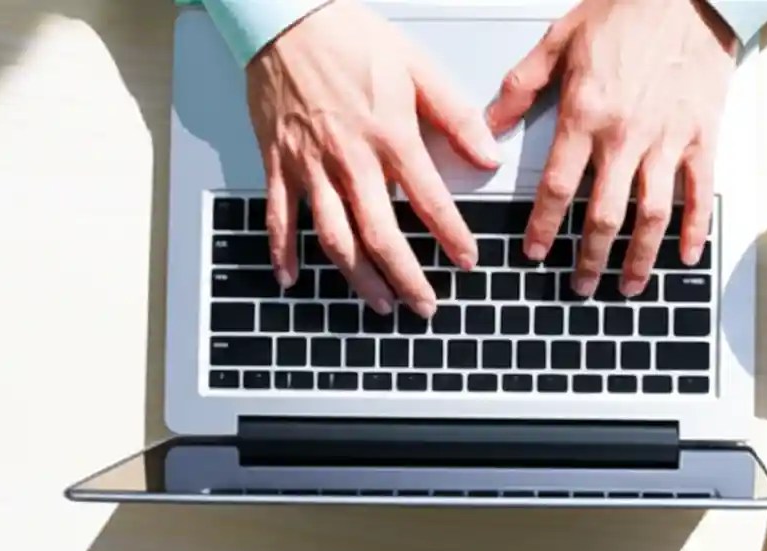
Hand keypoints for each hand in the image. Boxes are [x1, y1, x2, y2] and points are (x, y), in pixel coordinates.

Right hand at [246, 0, 500, 316]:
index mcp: (389, 136)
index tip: (468, 261)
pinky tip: (291, 278)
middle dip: (405, 278)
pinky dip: (281, 251)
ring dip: (357, 278)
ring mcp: (309, 164)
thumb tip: (489, 155)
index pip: (428, 200)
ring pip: (333, 236)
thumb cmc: (350, 37)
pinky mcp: (278, 162)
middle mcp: (349, 159)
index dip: (451, 237)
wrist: (286, 16)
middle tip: (425, 306)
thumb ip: (456, 116)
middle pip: (379, 235)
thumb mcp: (417, 67)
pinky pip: (278, 216)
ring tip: (379, 304)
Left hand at [487, 0, 736, 297]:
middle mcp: (626, 136)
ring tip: (628, 286)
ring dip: (638, 258)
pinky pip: (698, 193)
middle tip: (580, 286)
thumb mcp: (561, 38)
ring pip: (652, 216)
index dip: (544, 228)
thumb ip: (522, 85)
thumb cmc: (627, 8)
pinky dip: (694, 229)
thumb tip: (490, 123)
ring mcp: (668, 141)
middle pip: (604, 215)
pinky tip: (686, 256)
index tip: (535, 254)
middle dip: (590, 259)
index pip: (558, 188)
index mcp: (586, 114)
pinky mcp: (702, 136)